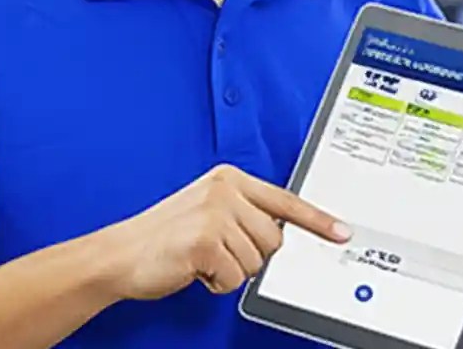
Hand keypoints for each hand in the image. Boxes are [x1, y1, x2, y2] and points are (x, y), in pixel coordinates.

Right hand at [96, 164, 351, 300]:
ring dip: (231, 271)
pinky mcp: (205, 241)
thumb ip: (243, 214)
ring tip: (201, 258)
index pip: (284, 200)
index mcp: (228, 179)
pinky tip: (194, 268)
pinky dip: (216, 283)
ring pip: (257, 262)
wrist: (120, 254)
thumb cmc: (163, 237)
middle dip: (249, 255)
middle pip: (275, 239)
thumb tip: (282, 233)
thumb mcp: (206, 211)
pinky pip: (235, 278)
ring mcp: (215, 214)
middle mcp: (224, 191)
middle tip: (216, 251)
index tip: (341, 232)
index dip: (317, 220)